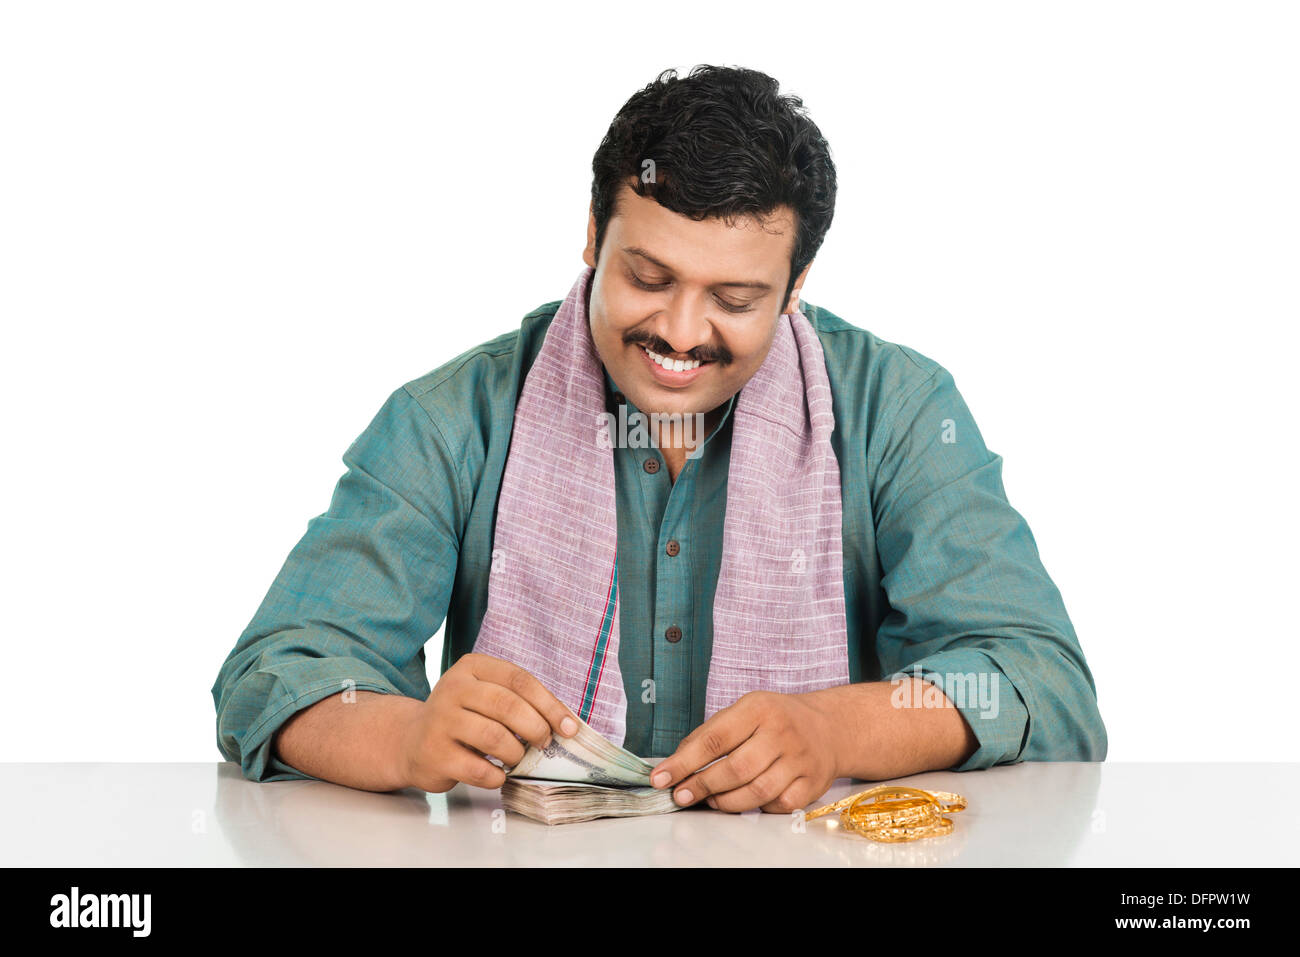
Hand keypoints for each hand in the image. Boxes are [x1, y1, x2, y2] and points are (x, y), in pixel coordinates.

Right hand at [397, 652, 577, 792]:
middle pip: (507, 706)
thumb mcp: (487, 697)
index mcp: (472, 667)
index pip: (519, 680)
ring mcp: (440, 720)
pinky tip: (498, 774)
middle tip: (544, 744)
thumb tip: (566, 725)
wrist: (412, 740)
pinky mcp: (434, 753)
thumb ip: (520, 702)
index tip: (569, 728)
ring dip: (516, 753)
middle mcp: (453, 688)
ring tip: (517, 758)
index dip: (549, 705)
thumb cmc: (463, 718)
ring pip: (494, 737)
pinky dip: (497, 776)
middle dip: (535, 728)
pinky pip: (478, 769)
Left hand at [648, 690, 843, 813]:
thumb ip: (712, 734)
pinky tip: (748, 800)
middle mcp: (782, 732)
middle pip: (736, 769)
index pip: (714, 738)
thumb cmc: (776, 719)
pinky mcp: (813, 783)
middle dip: (702, 786)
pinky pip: (779, 805)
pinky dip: (758, 808)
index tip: (661, 778)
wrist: (829, 727)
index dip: (683, 762)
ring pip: (757, 791)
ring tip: (711, 800)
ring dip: (726, 802)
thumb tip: (676, 763)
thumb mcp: (745, 711)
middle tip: (682, 795)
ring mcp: (800, 759)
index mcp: (759, 708)